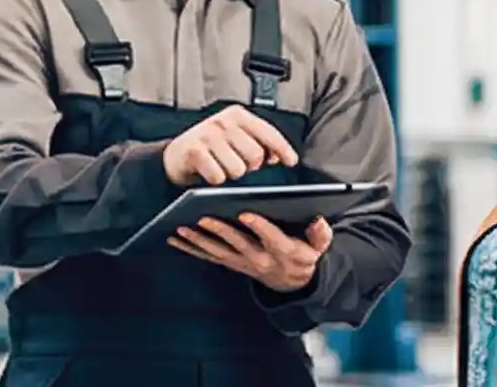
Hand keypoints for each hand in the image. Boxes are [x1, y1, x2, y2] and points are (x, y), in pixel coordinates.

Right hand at [162, 105, 298, 186]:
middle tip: (240, 165)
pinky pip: (218, 177)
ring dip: (232, 174)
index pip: (268, 132)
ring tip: (222, 167)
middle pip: (256, 155)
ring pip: (238, 169)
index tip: (291, 161)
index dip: (283, 149)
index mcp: (237, 115)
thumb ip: (257, 142)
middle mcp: (224, 121)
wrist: (176, 154)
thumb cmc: (210, 146)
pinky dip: (216, 179)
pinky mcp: (195, 151)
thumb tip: (277, 157)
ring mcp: (208, 135)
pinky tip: (210, 172)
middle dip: (251, 166)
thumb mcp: (235, 137)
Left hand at [169, 213, 333, 292]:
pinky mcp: (232, 264)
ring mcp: (243, 264)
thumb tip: (319, 221)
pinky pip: (209, 257)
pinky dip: (191, 248)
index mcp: (283, 251)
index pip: (270, 238)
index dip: (259, 226)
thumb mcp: (319, 247)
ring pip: (218, 252)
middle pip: (238, 244)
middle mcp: (260, 260)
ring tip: (180, 228)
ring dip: (198, 241)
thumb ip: (320, 234)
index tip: (246, 213)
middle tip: (203, 217)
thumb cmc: (305, 255)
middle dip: (220, 230)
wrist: (294, 283)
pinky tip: (175, 238)